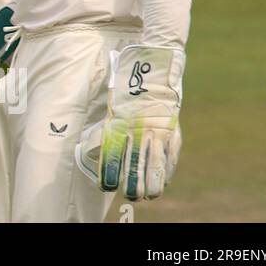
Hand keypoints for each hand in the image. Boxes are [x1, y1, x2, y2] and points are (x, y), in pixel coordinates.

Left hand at [76, 45, 184, 200]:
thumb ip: (106, 128)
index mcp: (120, 121)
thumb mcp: (114, 106)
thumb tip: (92, 148)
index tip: (105, 185)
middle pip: (136, 162)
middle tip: (130, 196)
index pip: (113, 153)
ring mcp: (158, 130)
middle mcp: (139, 129)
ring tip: (148, 196)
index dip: (110, 171)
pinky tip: (163, 182)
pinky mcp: (173, 130)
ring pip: (155, 162)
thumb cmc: (128, 87)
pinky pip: (170, 155)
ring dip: (151, 182)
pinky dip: (166, 170)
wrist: (155, 68)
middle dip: (132, 182)